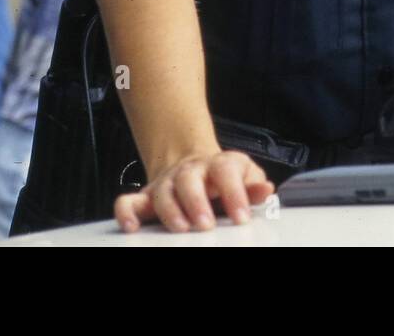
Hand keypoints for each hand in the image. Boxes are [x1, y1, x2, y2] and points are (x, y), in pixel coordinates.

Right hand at [115, 149, 274, 232]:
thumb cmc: (222, 177)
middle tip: (206, 225)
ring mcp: (166, 183)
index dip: (235, 193)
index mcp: (217, 165)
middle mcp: (189, 172)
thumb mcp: (244, 176)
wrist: (195, 164)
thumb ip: (254, 185)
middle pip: (188, 179)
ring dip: (170, 210)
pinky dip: (126, 212)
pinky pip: (128, 201)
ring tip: (180, 229)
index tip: (242, 217)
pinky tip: (132, 227)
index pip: (226, 171)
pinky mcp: (146, 197)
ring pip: (162, 191)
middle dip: (196, 202)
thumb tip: (266, 189)